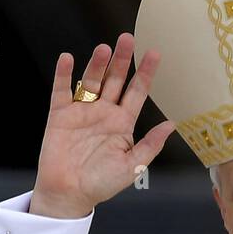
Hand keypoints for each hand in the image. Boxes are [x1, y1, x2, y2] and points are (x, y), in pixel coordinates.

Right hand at [30, 32, 175, 217]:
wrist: (70, 194)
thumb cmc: (101, 184)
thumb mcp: (132, 166)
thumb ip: (151, 145)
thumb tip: (172, 125)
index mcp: (122, 123)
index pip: (137, 92)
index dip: (146, 73)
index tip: (155, 53)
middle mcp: (104, 113)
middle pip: (114, 80)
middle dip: (122, 60)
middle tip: (128, 38)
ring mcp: (82, 111)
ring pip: (91, 81)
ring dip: (97, 64)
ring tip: (104, 49)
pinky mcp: (60, 115)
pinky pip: (61, 90)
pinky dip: (63, 74)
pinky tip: (68, 59)